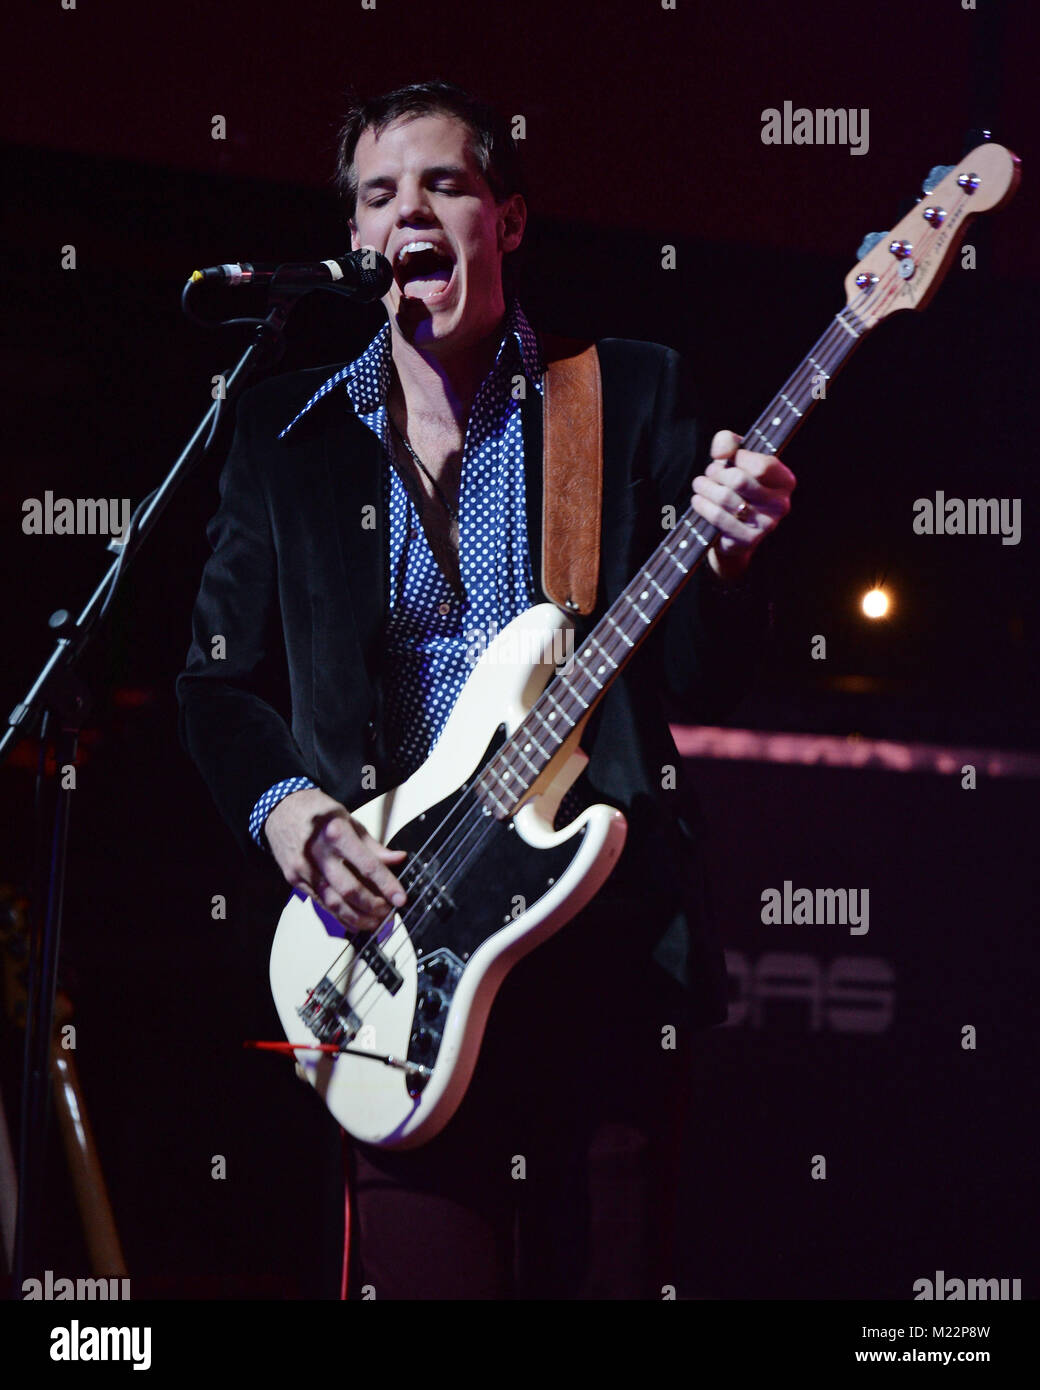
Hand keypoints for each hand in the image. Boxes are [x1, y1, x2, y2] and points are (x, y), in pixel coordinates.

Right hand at [264, 787, 407, 931]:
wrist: (279, 808)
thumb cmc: (316, 810)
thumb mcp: (348, 819)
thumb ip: (373, 844)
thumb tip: (398, 859)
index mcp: (337, 833)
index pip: (367, 865)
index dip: (387, 885)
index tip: (401, 899)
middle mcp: (318, 853)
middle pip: (350, 890)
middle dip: (373, 906)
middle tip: (389, 914)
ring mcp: (303, 869)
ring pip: (334, 902)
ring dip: (357, 918)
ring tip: (375, 923)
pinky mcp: (294, 879)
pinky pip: (320, 903)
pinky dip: (339, 916)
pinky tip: (354, 922)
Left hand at [691, 429, 795, 581]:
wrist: (732, 533)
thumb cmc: (736, 489)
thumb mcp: (736, 460)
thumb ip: (729, 443)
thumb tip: (721, 453)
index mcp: (785, 481)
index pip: (762, 465)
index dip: (737, 459)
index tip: (724, 459)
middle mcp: (781, 504)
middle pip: (740, 480)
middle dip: (716, 473)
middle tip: (708, 474)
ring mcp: (766, 525)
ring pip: (725, 498)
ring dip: (705, 488)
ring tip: (699, 485)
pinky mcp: (748, 540)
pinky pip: (718, 517)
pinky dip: (703, 505)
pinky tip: (698, 500)